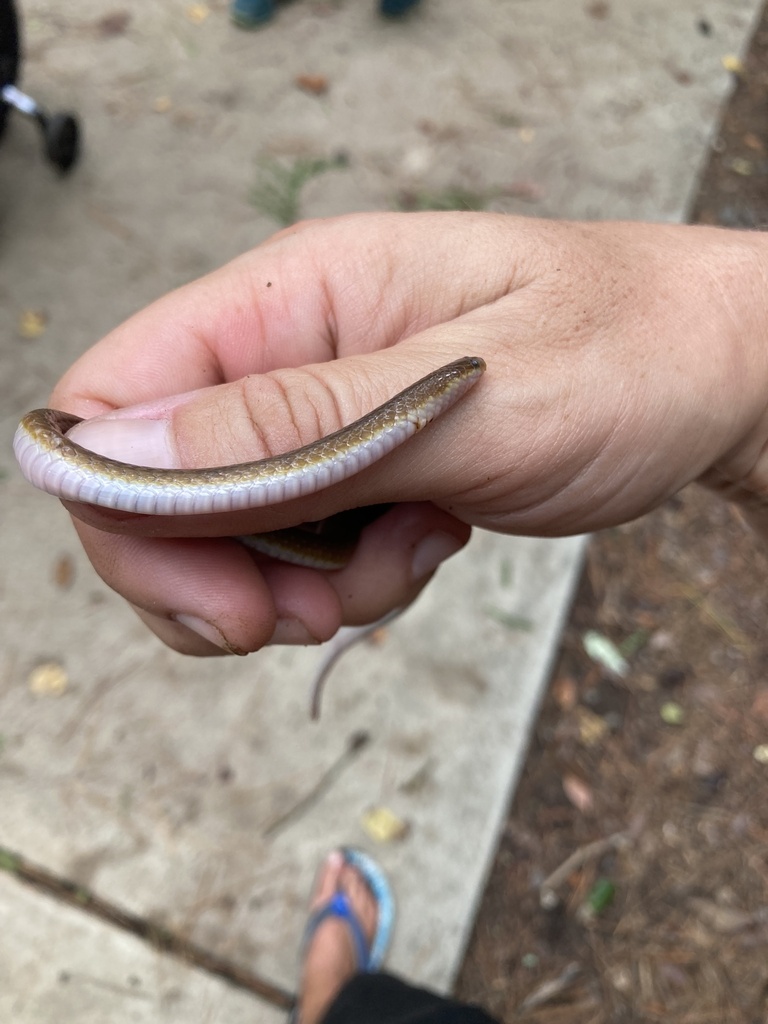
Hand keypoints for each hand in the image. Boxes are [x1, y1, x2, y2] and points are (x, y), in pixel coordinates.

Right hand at [48, 212, 767, 655]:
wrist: (713, 375)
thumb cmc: (628, 351)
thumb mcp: (472, 399)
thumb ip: (298, 428)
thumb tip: (122, 454)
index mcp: (294, 297)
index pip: (115, 398)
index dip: (126, 512)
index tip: (223, 599)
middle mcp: (288, 350)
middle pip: (153, 483)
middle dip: (212, 576)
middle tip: (307, 612)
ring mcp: (318, 410)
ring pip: (226, 532)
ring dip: (298, 585)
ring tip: (408, 553)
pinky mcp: (354, 462)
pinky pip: (299, 547)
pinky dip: (348, 579)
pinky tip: (427, 543)